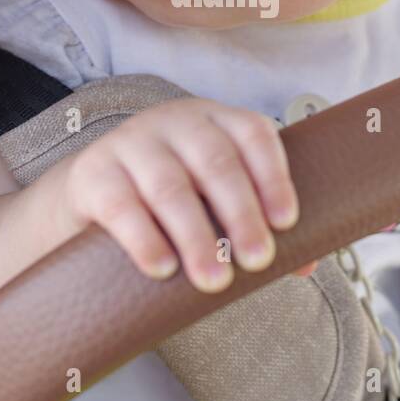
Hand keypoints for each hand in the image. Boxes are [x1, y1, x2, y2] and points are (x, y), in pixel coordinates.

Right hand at [64, 97, 315, 291]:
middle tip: (258, 261)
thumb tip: (306, 264)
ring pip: (170, 187)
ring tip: (215, 281)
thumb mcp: (214, 198)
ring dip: (197, 237)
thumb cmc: (175, 197)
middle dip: (241, 215)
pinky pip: (121, 206)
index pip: (253, 134)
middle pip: (215, 162)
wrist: (93, 191)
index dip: (273, 177)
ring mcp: (131, 144)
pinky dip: (145, 240)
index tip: (287, 224)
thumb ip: (258, 223)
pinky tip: (163, 268)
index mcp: (215, 119)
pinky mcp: (93, 174)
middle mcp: (175, 122)